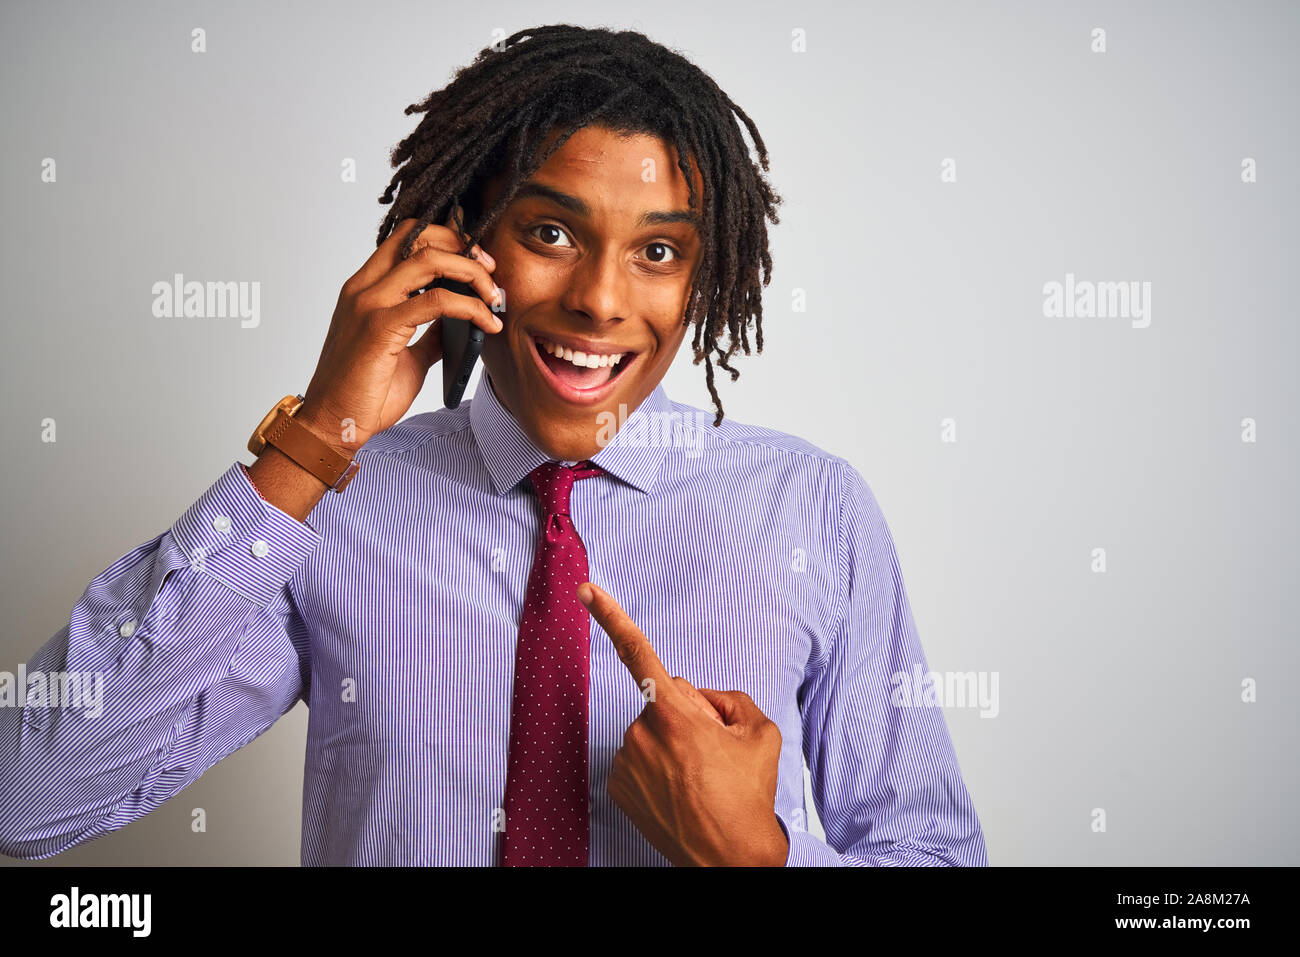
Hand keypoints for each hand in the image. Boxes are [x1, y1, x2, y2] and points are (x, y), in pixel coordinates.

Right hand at [294, 209, 503, 455]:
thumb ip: (428, 332)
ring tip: (494, 296)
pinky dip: (470, 307)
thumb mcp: (405, 355)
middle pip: (418, 236)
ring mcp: (369, 304)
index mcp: (365, 289)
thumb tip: (458, 319)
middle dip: (463, 246)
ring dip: (471, 272)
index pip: (405, 239)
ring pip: (429, 260)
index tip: (477, 262)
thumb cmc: (364, 394)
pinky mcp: (380, 327)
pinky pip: (436, 301)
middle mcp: (364, 288)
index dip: (446, 240)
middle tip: (491, 271)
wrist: (334, 425)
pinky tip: (486, 324)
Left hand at [577, 581, 789, 866]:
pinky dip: (659, 766)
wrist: (731, 859)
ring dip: (673, 743)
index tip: (584, 589)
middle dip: (686, 713)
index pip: (639, 653)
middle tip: (714, 751)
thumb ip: (728, 697)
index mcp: (674, 713)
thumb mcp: (760, 731)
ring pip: (651, 731)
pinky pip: (640, 757)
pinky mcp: (618, 787)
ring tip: (701, 777)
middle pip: (663, 699)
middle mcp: (641, 734)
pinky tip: (681, 789)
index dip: (610, 616)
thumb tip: (699, 698)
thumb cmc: (748, 796)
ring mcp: (626, 763)